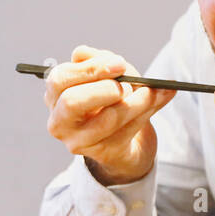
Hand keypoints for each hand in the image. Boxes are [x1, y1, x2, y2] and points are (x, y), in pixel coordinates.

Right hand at [44, 45, 175, 183]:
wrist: (126, 137)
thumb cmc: (112, 99)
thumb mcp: (109, 75)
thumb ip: (109, 63)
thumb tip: (115, 61)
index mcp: (55, 94)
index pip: (60, 79)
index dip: (90, 69)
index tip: (119, 64)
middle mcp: (59, 120)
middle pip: (72, 102)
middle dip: (104, 89)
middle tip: (127, 84)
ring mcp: (78, 141)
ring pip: (106, 120)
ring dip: (135, 102)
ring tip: (150, 91)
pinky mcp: (102, 153)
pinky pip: (126, 132)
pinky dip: (146, 113)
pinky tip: (158, 98)